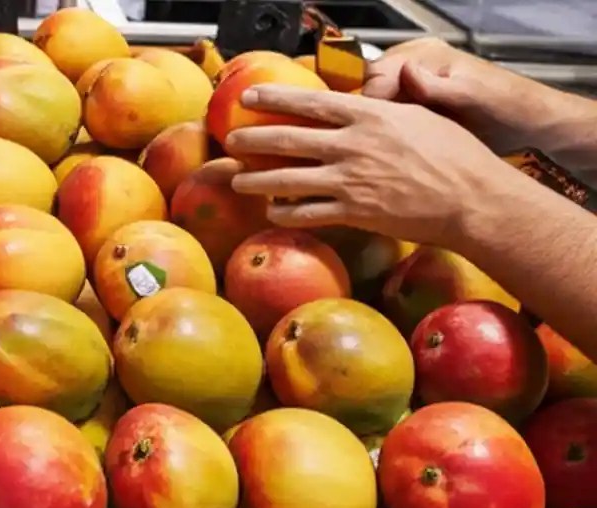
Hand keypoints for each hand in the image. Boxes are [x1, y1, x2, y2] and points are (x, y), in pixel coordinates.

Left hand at [225, 84, 531, 248]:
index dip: (275, 99)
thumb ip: (383, 112)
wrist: (473, 200)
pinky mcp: (354, 212)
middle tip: (231, 140)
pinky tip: (272, 211)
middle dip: (252, 140)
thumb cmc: (456, 156)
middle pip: (288, 139)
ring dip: (256, 181)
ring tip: (237, 181)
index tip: (250, 98)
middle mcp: (353, 145)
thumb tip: (361, 105)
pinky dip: (284, 212)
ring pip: (287, 179)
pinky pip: (306, 213)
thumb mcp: (420, 117)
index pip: (311, 102)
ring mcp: (350, 180)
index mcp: (370, 116)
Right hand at [362, 38, 549, 152]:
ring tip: (374, 152)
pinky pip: (386, 119)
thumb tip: (405, 72)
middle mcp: (411, 68)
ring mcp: (411, 90)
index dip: (364, 104)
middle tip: (366, 147)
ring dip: (371, 129)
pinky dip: (382, 135)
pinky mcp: (414, 110)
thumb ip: (437, 85)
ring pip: (372, 106)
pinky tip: (386, 152)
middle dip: (363, 117)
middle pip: (365, 90)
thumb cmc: (506, 106)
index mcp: (423, 56)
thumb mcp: (471, 94)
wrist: (529, 125)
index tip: (367, 133)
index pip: (373, 76)